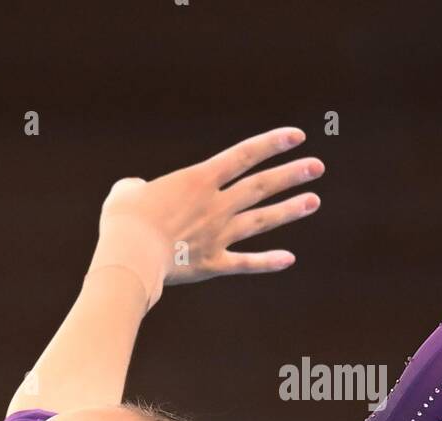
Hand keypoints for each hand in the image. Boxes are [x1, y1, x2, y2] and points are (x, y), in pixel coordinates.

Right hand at [89, 126, 323, 307]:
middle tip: (318, 166)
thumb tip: (138, 190)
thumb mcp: (127, 193)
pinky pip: (246, 263)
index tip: (297, 136)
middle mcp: (216, 206)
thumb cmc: (124, 220)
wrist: (131, 256)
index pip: (243, 155)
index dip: (272, 143)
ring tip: (314, 201)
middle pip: (261, 186)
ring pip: (261, 220)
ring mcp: (218, 235)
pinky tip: (289, 259)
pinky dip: (267, 262)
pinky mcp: (213, 264)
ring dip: (290, 210)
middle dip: (292, 174)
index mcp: (198, 181)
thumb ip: (139, 187)